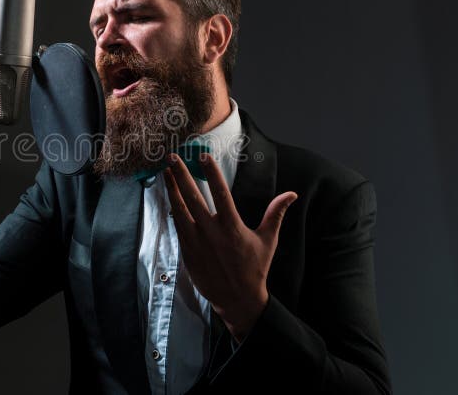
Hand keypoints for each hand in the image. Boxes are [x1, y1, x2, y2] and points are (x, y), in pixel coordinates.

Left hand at [164, 152, 297, 341]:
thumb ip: (275, 214)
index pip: (221, 193)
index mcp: (232, 227)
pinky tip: (169, 196)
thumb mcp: (268, 241)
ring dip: (172, 190)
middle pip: (193, 198)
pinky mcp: (187, 252)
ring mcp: (197, 242)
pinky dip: (173, 210)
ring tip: (165, 172)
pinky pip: (177, 226)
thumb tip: (292, 194)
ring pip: (180, 210)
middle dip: (181, 175)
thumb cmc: (255, 269)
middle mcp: (212, 233)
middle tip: (172, 157)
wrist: (237, 300)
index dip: (212, 173)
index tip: (203, 156)